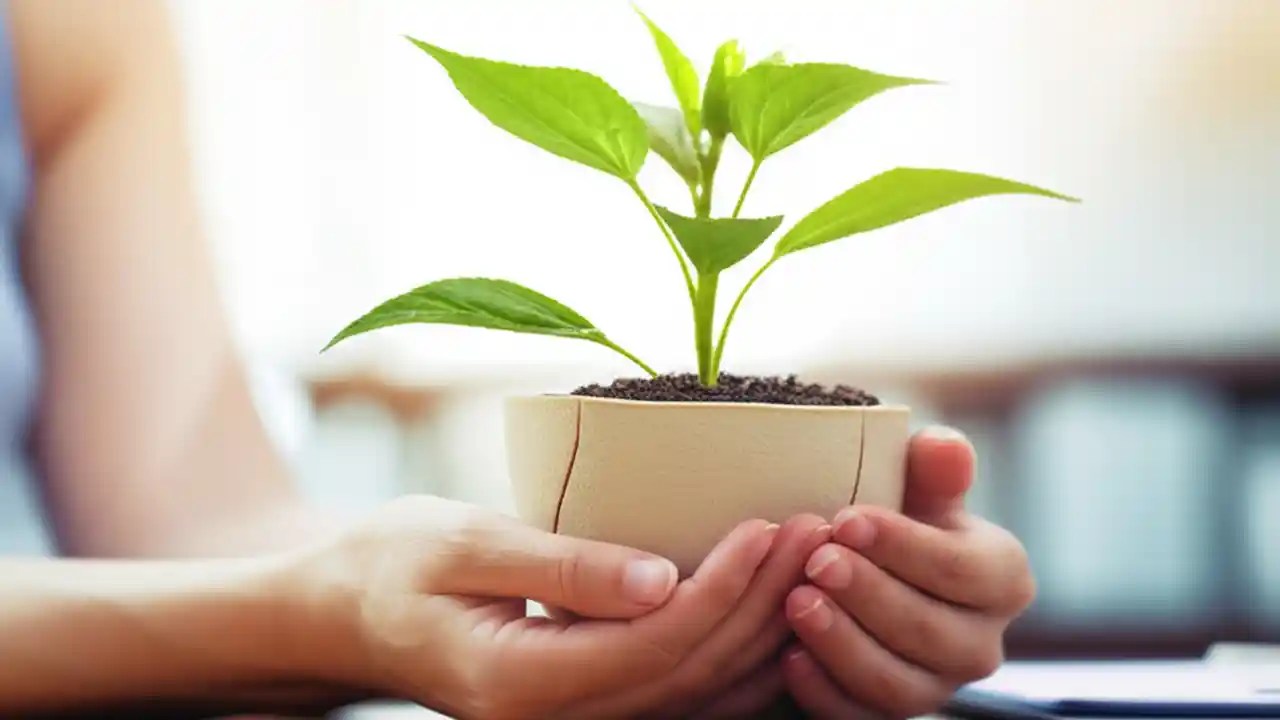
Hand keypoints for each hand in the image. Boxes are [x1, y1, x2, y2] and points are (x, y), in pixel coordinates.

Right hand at [282, 496, 831, 718]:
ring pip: (696, 693)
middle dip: (762, 601)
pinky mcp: (584, 705)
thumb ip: (564, 565)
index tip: (771, 525)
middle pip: (689, 673)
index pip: (653, 645)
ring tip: (812, 559)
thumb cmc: (394, 564)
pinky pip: (678, 695)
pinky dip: (734, 657)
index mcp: (522, 684)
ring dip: (762, 628)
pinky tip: (774, 612)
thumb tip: (664, 578)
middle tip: (818, 528)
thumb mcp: (466, 546)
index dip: (722, 589)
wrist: (345, 613)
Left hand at [781, 426, 1036, 717]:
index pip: (961, 570)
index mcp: (1002, 579)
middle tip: (816, 561)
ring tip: (796, 603)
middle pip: (929, 631)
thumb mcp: (917, 489)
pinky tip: (786, 658)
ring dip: (843, 645)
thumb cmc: (897, 522)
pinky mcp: (890, 715)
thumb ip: (932, 469)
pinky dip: (823, 692)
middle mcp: (981, 644)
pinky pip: (860, 718)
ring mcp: (937, 687)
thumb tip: (943, 446)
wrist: (869, 570)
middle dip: (868, 595)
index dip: (904, 547)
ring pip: (897, 684)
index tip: (848, 521)